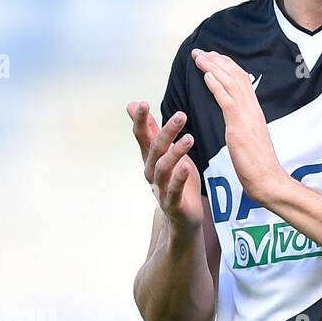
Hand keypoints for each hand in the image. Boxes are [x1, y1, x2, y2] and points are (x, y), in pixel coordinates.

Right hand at [127, 101, 201, 229]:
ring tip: (190, 138)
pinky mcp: (173, 202)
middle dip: (166, 132)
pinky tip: (186, 167)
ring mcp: (161, 188)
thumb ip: (151, 131)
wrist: (183, 217)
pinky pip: (174, 189)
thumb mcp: (164, 152)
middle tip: (181, 115)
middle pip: (155, 150)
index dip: (141, 121)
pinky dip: (179, 178)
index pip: (143, 137)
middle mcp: (151, 172)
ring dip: (176, 152)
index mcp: (150, 159)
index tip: (142, 103)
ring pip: (164, 168)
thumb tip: (132, 104)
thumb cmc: (175, 180)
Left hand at [191, 49, 286, 205]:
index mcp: (254, 111)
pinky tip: (205, 76)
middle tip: (201, 51)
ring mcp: (247, 116)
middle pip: (236, 76)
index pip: (242, 80)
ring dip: (213, 67)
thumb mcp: (250, 137)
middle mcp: (252, 108)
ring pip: (230, 83)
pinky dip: (216, 85)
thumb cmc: (258, 164)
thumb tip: (235, 118)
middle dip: (217, 61)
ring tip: (199, 57)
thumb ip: (243, 123)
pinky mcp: (239, 126)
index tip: (213, 58)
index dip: (226, 67)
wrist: (267, 178)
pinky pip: (226, 100)